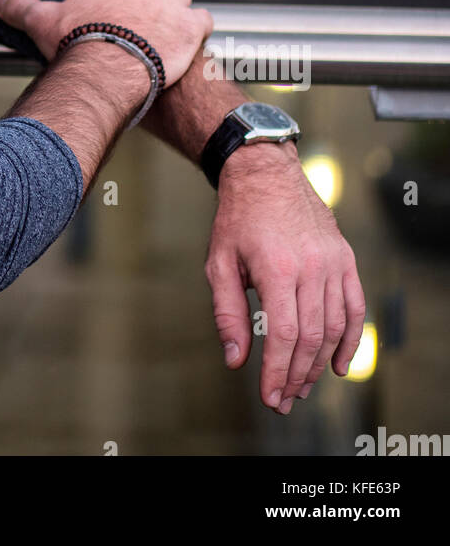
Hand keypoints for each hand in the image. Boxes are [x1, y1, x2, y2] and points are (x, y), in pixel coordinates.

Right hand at [0, 0, 213, 84]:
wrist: (113, 72)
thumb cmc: (77, 44)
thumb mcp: (43, 23)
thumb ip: (21, 6)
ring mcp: (171, 3)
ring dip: (174, 1)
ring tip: (165, 20)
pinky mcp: (191, 27)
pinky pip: (204, 18)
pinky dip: (199, 26)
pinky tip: (191, 37)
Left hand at [204, 143, 366, 413]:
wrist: (264, 174)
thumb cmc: (237, 219)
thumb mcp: (219, 263)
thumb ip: (227, 312)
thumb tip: (235, 360)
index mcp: (276, 268)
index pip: (282, 335)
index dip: (277, 372)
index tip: (269, 397)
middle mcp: (310, 267)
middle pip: (310, 337)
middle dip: (296, 375)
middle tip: (284, 399)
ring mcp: (332, 262)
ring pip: (334, 327)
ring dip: (320, 363)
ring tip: (303, 386)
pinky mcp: (345, 259)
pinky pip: (355, 307)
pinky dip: (352, 339)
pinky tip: (340, 364)